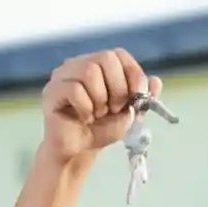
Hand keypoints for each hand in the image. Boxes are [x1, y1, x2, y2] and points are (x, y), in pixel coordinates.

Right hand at [39, 48, 163, 162]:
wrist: (80, 151)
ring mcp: (62, 76)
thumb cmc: (101, 129)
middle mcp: (78, 64)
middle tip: (114, 109)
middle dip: (118, 88)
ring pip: (89, 72)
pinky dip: (86, 108)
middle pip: (105, 59)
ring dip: (100, 99)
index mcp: (98, 65)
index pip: (118, 54)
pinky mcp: (52, 91)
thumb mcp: (129, 113)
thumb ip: (143, 98)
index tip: (136, 96)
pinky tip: (84, 118)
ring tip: (97, 114)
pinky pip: (74, 90)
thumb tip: (156, 81)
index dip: (132, 74)